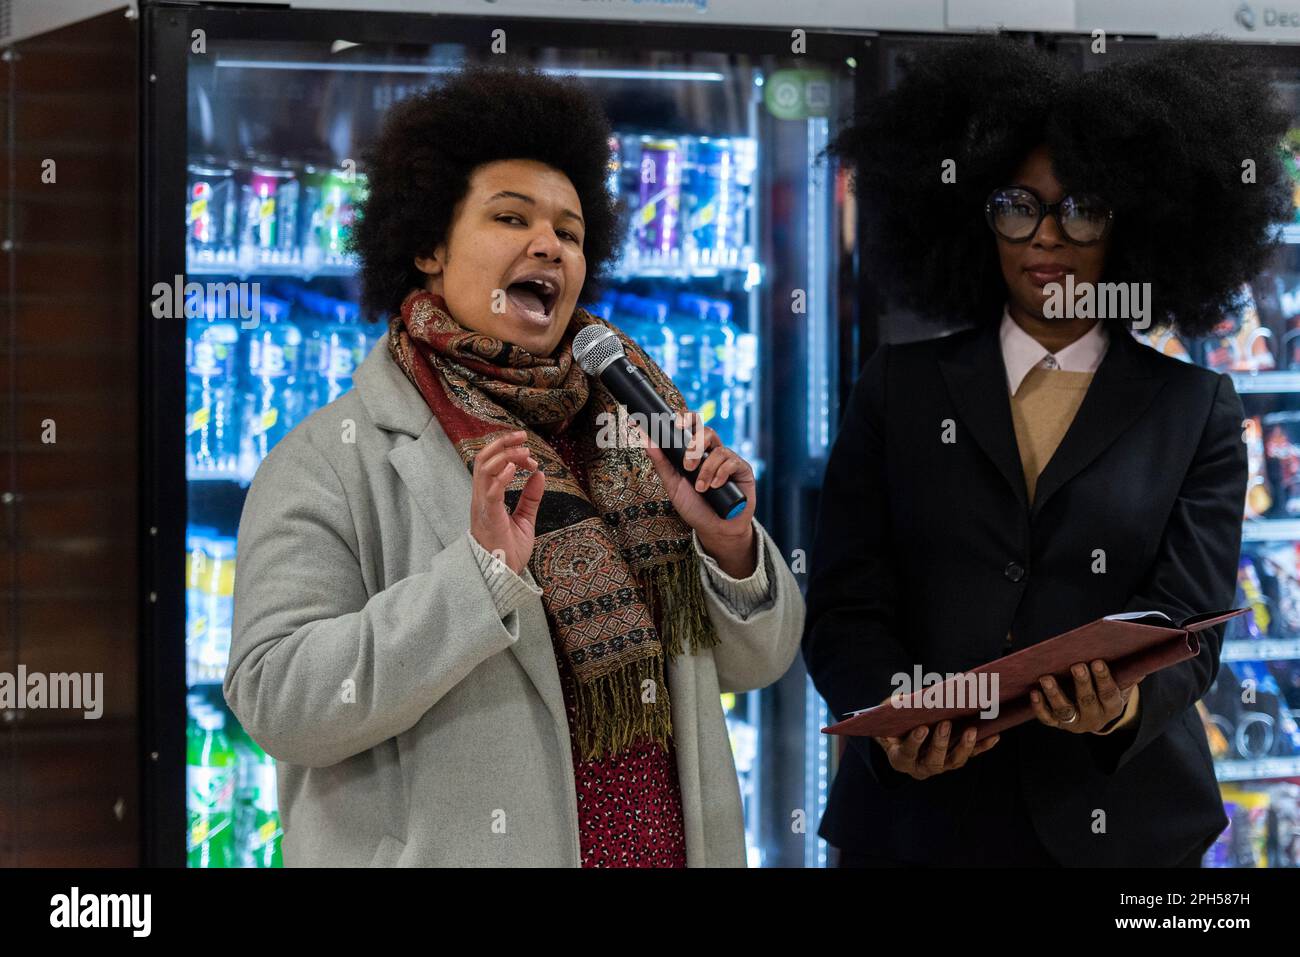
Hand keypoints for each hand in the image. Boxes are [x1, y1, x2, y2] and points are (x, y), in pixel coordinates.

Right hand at [469, 430, 543, 575]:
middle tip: (523, 436)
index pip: (491, 463)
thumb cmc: (508, 550)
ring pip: (483, 468)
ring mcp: (483, 506)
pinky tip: (514, 469)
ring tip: (526, 453)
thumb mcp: (524, 519)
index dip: (508, 451)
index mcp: (488, 497)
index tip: (530, 454)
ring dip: (505, 455)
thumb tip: (540, 475)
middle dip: (502, 442)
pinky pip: (490, 492)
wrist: (502, 576)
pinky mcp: (489, 517)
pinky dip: (501, 476)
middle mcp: (481, 497)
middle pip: (483, 459)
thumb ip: (530, 497)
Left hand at [634, 410, 756, 552]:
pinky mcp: (742, 470)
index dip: (686, 418)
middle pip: (707, 431)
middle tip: (687, 465)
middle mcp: (712, 452)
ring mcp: (728, 460)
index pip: (692, 426)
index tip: (676, 423)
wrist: (715, 529)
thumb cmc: (694, 506)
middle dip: (695, 446)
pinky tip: (715, 486)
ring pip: (718, 449)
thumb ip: (661, 463)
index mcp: (695, 451)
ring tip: (701, 488)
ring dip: (706, 469)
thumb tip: (646, 439)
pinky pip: (732, 462)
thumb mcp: (673, 485)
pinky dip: (721, 474)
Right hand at [873, 720, 1000, 781]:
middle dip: (940, 743)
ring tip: (972, 730)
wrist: (903, 739)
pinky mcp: (955, 760)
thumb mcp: (889, 718)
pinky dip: (982, 746)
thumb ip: (893, 708)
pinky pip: (970, 755)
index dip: (914, 742)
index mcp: (900, 758)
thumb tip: (904, 697)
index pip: (907, 753)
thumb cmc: (894, 726)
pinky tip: (993, 736)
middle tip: (946, 723)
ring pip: (954, 762)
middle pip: (933, 762)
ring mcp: (940, 765)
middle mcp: (921, 767)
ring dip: (964, 747)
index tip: (922, 728)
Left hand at [1030, 659, 1137, 733]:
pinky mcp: (1058, 724)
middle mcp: (1094, 719)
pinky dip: (1039, 707)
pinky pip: (1047, 718)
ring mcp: (1075, 723)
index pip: (1109, 695)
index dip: (1104, 679)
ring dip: (1055, 694)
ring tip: (1046, 677)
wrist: (1096, 712)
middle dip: (1082, 684)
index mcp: (1112, 708)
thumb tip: (1141, 656)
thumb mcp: (1121, 682)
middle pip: (1087, 702)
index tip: (1097, 662)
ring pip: (1065, 712)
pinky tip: (1034, 692)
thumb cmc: (1107, 688)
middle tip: (1077, 666)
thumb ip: (1130, 672)